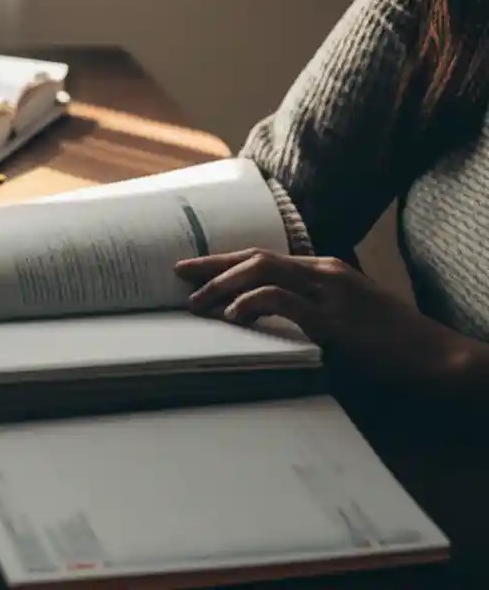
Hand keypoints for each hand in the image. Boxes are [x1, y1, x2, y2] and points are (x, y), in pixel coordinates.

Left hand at [173, 248, 456, 360]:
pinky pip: (282, 300)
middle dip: (212, 265)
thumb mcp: (344, 322)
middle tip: (178, 276)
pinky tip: (232, 316)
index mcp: (325, 271)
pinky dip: (251, 303)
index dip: (225, 261)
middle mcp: (325, 272)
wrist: (438, 359)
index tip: (193, 268)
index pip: (264, 257)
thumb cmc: (392, 346)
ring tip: (198, 302)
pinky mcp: (335, 319)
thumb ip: (308, 317)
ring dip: (223, 285)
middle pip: (255, 256)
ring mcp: (331, 292)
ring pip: (263, 270)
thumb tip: (265, 327)